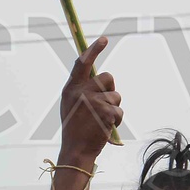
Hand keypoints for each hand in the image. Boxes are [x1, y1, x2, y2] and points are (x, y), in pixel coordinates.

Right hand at [58, 36, 121, 164]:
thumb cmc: (75, 128)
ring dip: (114, 108)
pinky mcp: (105, 112)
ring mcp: (93, 101)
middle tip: (104, 104)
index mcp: (71, 88)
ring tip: (102, 120)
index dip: (94, 50)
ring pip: (116, 95)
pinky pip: (119, 110)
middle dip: (110, 89)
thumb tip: (98, 75)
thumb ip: (81, 89)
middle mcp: (80, 91)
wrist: (76, 150)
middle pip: (107, 77)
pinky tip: (106, 127)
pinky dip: (117, 120)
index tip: (104, 39)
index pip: (82, 63)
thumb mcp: (71, 105)